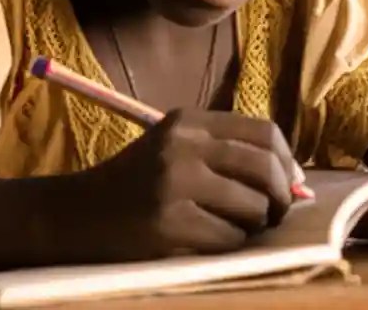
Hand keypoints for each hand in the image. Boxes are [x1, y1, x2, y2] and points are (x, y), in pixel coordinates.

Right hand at [71, 109, 297, 260]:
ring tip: (234, 227)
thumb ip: (227, 155)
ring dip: (254, 224)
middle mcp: (182, 145)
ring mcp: (173, 184)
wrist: (72, 215)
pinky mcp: (167, 224)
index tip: (288, 183)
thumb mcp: (175, 149)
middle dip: (281, 196)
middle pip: (265, 167)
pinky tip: (206, 241)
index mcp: (188, 121)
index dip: (286, 161)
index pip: (264, 132)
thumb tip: (295, 182)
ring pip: (253, 206)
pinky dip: (228, 245)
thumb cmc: (134, 184)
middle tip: (275, 214)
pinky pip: (228, 239)